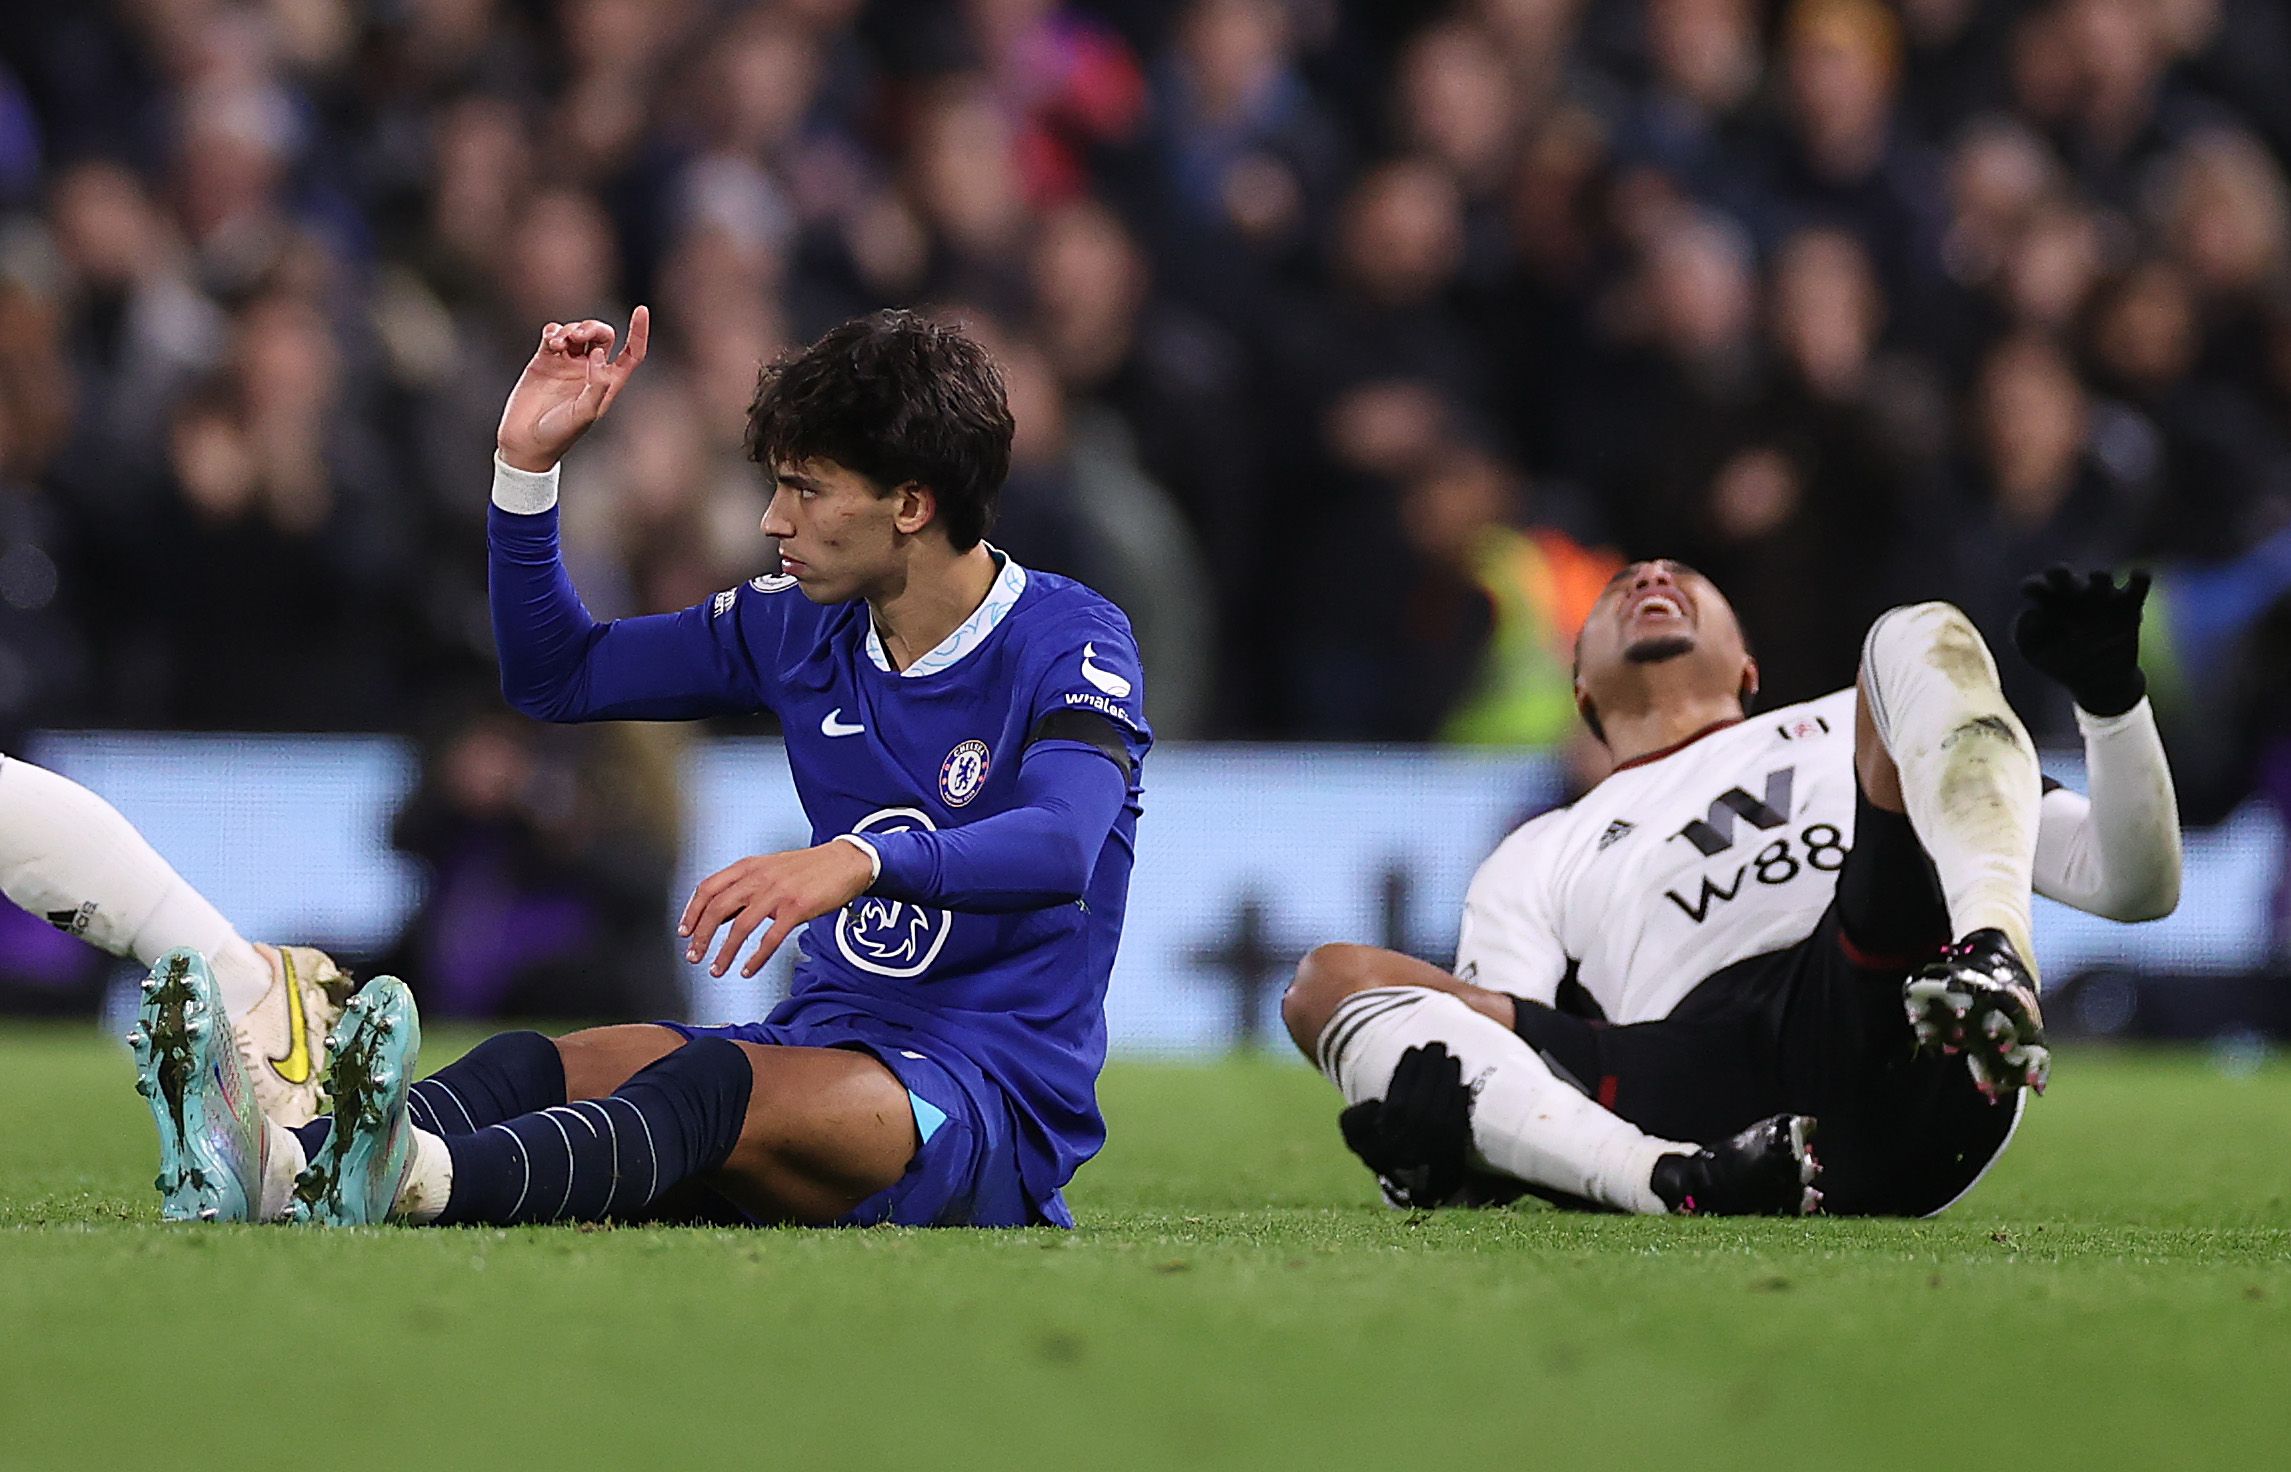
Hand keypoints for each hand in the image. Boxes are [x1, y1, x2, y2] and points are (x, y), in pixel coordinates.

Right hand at [495, 307, 649, 472]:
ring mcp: (567, 364)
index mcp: (607, 383)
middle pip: (602, 336)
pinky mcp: (544, 360)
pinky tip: (551, 340)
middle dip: (593, 328)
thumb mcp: (584, 414)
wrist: (526, 440)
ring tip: (560, 343)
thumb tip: (598, 355)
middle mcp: (589, 371)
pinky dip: (554, 331)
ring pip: (577, 332)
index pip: (631, 353)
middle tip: (579, 336)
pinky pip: (553, 335)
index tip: (641, 310)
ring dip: (571, 329)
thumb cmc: (559, 434)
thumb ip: (597, 386)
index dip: (639, 332)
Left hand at [677, 841, 875, 978]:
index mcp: (749, 867)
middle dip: (701, 936)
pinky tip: (748, 970)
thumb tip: (723, 915)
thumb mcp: (771, 869)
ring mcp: (778, 893)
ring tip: (717, 969)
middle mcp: (759, 878)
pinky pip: (770, 938)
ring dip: (724, 952)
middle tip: (694, 956)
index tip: (684, 931)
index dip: (691, 912)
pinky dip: (755, 958)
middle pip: (717, 908)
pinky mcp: (797, 909)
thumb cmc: (810, 868)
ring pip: (740, 927)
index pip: (708, 888)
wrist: (846, 861)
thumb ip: (747, 888)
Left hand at [2012, 565, 2151, 716]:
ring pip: (2100, 576)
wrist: (2101, 683)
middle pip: (2063, 574)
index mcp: (2048, 604)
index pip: (2035, 587)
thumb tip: (2032, 611)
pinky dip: (2139, 578)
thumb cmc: (2062, 663)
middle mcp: (2073, 597)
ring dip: (2098, 578)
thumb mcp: (2035, 652)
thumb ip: (2023, 633)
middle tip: (2061, 576)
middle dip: (2059, 572)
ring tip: (2097, 590)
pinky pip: (2138, 584)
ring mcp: (2101, 599)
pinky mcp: (2129, 607)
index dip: (2033, 586)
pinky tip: (2135, 577)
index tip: (2032, 594)